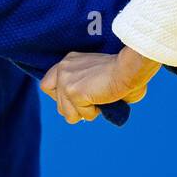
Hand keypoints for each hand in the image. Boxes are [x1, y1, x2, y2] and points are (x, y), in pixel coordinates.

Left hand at [40, 46, 160, 123]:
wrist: (128, 69)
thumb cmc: (122, 71)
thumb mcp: (94, 74)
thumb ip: (83, 86)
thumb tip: (83, 104)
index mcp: (69, 61)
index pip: (48, 85)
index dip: (62, 97)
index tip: (78, 98)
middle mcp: (63, 68)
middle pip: (57, 104)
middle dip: (75, 109)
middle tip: (92, 101)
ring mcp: (66, 80)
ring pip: (67, 113)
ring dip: (85, 112)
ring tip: (99, 98)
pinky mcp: (72, 92)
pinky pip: (80, 115)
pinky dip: (93, 112)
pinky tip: (102, 99)